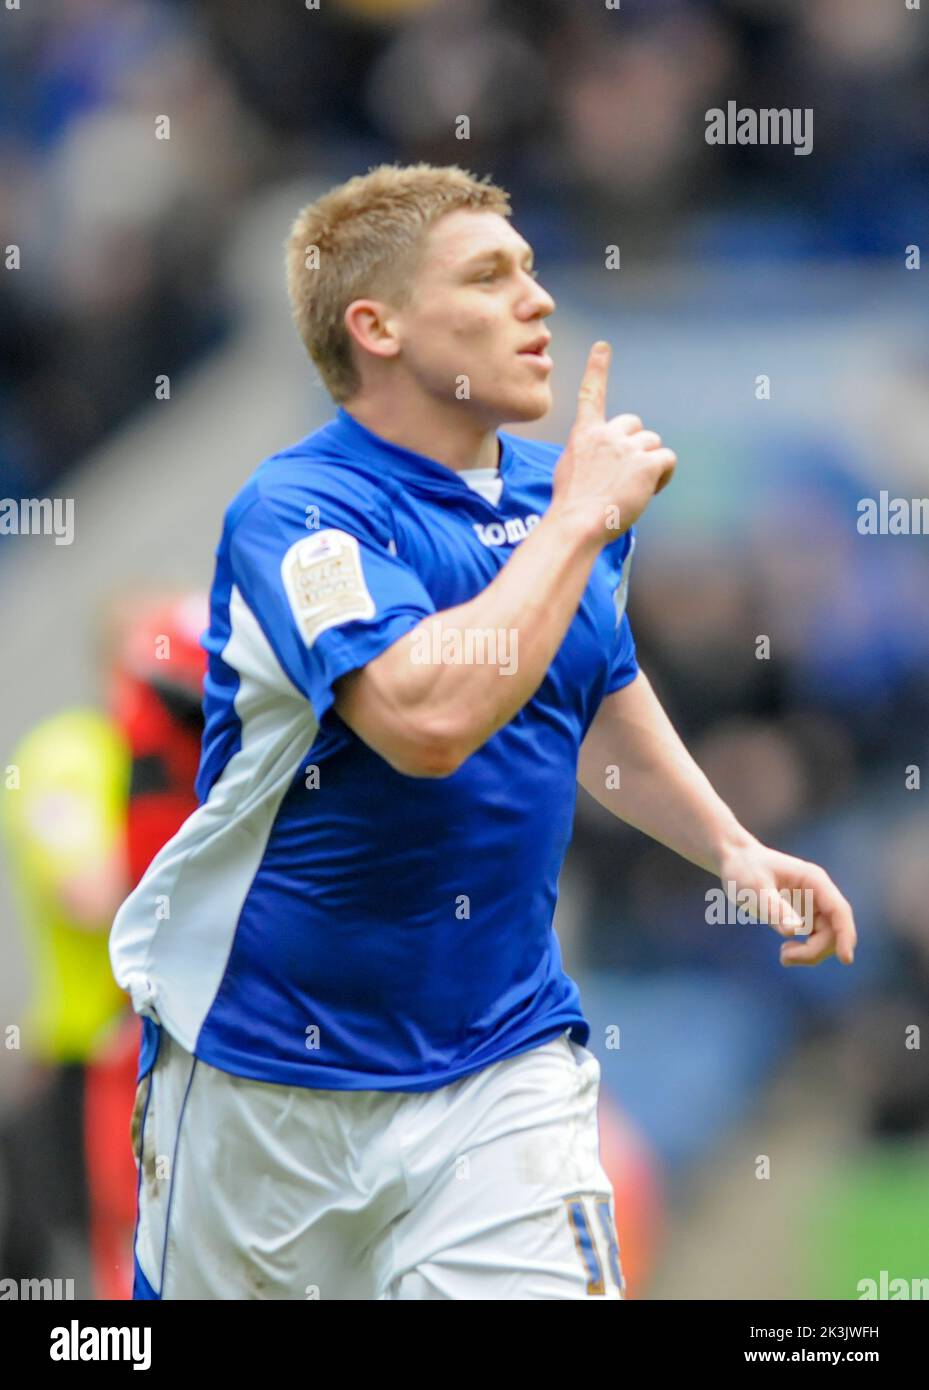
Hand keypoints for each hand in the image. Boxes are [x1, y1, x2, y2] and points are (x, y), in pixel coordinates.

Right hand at [552, 340, 676, 544]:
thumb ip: (588, 455)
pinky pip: (667, 460)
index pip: (591, 395)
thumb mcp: (570, 470)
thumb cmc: (571, 506)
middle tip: (625, 476)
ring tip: (632, 490)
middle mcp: (606, 434)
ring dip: (649, 465)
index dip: (597, 369)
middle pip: (635, 426)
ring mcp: (627, 447)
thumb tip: (602, 462)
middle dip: (636, 447)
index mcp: (584, 434)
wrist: (577, 523)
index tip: (603, 347)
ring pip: (653, 445)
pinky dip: (663, 475)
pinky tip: (648, 491)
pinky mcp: (646, 463)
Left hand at [716, 838, 856, 966]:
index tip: (845, 960)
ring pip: (826, 939)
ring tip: (783, 956)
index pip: (839, 911)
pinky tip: (784, 952)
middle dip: (815, 950)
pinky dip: (804, 951)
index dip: (845, 935)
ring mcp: (813, 905)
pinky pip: (814, 940)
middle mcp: (819, 893)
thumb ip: (774, 908)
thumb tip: (795, 930)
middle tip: (784, 957)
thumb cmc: (744, 869)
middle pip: (833, 930)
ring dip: (810, 953)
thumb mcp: (754, 888)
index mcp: (814, 881)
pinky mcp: (804, 916)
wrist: (735, 860)